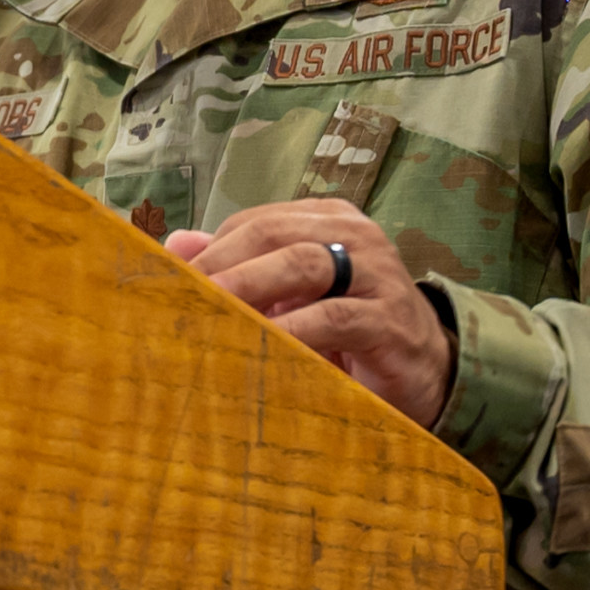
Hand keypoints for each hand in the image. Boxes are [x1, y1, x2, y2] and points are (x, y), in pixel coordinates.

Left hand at [166, 201, 455, 426]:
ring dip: (247, 287)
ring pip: (302, 264)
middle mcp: (353, 235)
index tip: (163, 281)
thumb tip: (173, 245)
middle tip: (177, 295)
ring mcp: (378, 273)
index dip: (207, 251)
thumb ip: (238, 269)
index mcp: (325, 219)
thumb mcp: (289, 296)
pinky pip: (333, 317)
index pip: (254, 223)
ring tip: (207, 313)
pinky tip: (259, 346)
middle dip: (220, 264)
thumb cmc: (345, 329)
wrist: (426, 370)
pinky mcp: (389, 319)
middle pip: (273, 234)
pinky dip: (291, 330)